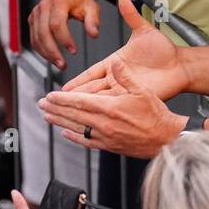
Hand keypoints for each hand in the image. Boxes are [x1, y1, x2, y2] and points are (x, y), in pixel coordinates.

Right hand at [28, 0, 99, 69]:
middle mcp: (44, 6)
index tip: (74, 51)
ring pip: (36, 37)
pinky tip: (51, 57)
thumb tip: (94, 34)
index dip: (64, 39)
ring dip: (46, 54)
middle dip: (52, 51)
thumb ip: (93, 21)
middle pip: (43, 32)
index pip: (57, 23)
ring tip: (59, 64)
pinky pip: (33, 38)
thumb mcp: (92, 7)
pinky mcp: (33, 19)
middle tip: (63, 65)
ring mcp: (36, 13)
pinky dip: (41, 50)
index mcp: (58, 1)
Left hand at [39, 53, 187, 157]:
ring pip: (77, 128)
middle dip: (55, 109)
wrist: (167, 140)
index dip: (62, 99)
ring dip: (60, 122)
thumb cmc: (157, 115)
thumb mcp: (143, 90)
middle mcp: (104, 124)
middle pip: (73, 115)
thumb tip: (115, 62)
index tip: (50, 96)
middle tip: (41, 104)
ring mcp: (105, 137)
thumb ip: (125, 76)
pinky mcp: (109, 146)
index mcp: (110, 108)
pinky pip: (87, 142)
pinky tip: (66, 134)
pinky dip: (74, 137)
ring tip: (47, 116)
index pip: (80, 102)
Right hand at [61, 0, 189, 101]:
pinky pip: (116, 106)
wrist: (181, 65)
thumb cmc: (164, 50)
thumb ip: (131, 15)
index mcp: (115, 64)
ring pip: (101, 100)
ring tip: (70, 113)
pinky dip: (104, 112)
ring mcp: (125, 90)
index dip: (77, 80)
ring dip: (86, 106)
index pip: (91, 73)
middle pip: (91, 89)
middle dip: (75, 97)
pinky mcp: (135, 99)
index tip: (63, 87)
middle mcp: (117, 79)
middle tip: (58, 103)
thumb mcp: (144, 30)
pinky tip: (93, 117)